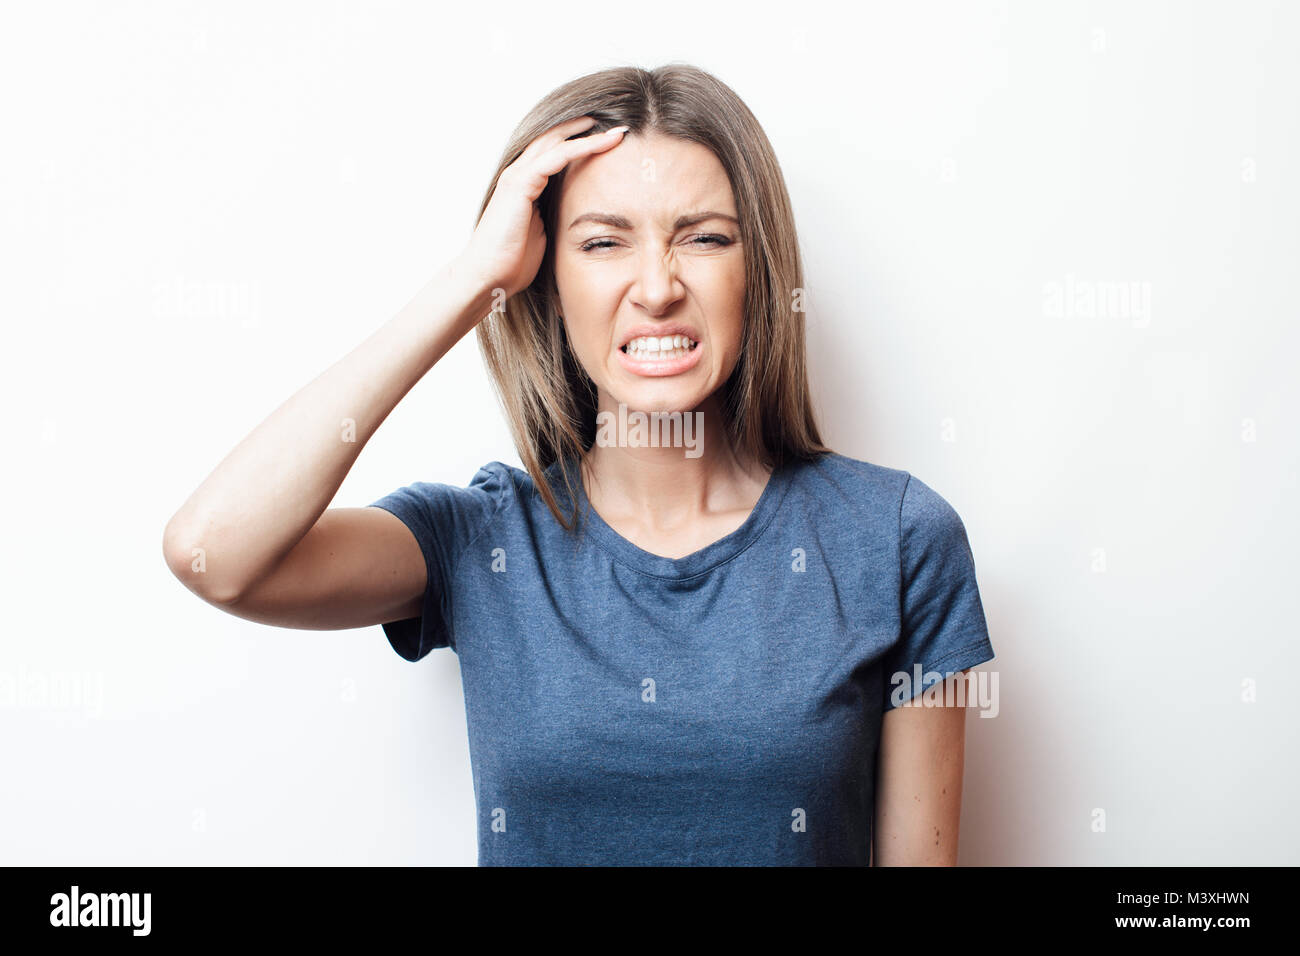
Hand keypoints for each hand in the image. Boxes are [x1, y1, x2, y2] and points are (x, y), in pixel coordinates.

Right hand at [455, 116, 628, 301]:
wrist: (489, 275)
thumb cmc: (512, 261)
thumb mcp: (544, 232)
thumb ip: (555, 216)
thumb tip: (576, 215)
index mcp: (524, 185)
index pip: (552, 153)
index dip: (578, 144)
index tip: (607, 142)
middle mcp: (519, 174)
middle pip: (553, 139)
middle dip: (582, 129)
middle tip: (614, 124)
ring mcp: (518, 176)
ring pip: (556, 142)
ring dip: (587, 133)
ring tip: (616, 130)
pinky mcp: (520, 183)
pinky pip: (557, 156)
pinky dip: (582, 147)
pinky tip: (603, 143)